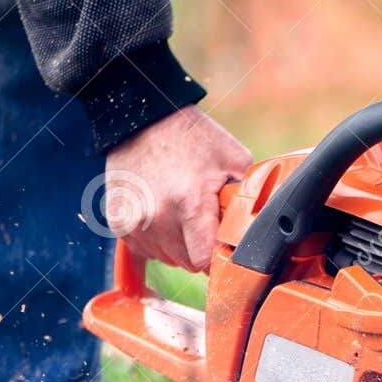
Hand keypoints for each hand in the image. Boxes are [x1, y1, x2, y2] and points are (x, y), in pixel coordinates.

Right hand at [104, 106, 249, 271]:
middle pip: (188, 262)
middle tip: (205, 222)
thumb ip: (251, 195)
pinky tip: (163, 215)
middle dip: (201, 249)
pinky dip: (156, 240)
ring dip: (178, 246)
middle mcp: (158, 218)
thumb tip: (263, 226)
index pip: (206, 261)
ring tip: (183, 214)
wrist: (144, 119)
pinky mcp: (118, 222)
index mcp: (190, 204)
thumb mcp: (235, 159)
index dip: (219, 258)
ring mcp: (134, 222)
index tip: (225, 248)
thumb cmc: (192, 138)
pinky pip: (144, 250)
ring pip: (166, 258)